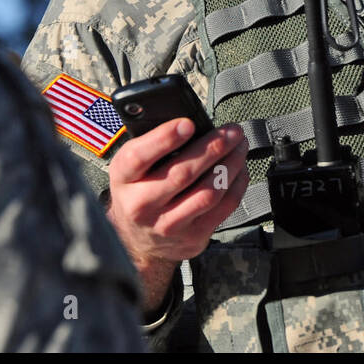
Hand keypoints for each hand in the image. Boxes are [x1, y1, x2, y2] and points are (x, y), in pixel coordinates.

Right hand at [106, 119, 248, 310]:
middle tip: (232, 131)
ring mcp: (168, 224)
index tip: (188, 123)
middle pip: (182, 173)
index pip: (139, 156)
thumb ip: (151, 145)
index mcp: (123, 179)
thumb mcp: (130, 168)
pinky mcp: (193, 236)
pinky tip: (239, 169)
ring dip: (230, 165)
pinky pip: (222, 208)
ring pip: (207, 192)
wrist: (138, 241)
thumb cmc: (137, 192)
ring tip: (240, 146)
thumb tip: (190, 121)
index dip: (164, 138)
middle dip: (213, 147)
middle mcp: (142, 204)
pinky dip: (236, 185)